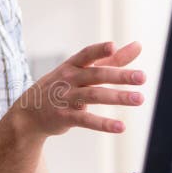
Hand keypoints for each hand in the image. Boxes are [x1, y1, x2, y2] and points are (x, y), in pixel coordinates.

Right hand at [15, 41, 144, 137]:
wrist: (29, 113)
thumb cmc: (62, 87)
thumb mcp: (82, 71)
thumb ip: (112, 60)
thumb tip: (138, 46)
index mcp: (72, 65)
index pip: (86, 55)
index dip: (98, 50)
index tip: (113, 46)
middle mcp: (69, 79)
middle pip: (96, 75)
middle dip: (119, 76)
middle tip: (142, 77)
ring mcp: (66, 98)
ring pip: (93, 96)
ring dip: (117, 97)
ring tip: (139, 99)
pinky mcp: (65, 117)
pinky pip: (86, 120)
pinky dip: (103, 124)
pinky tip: (120, 127)